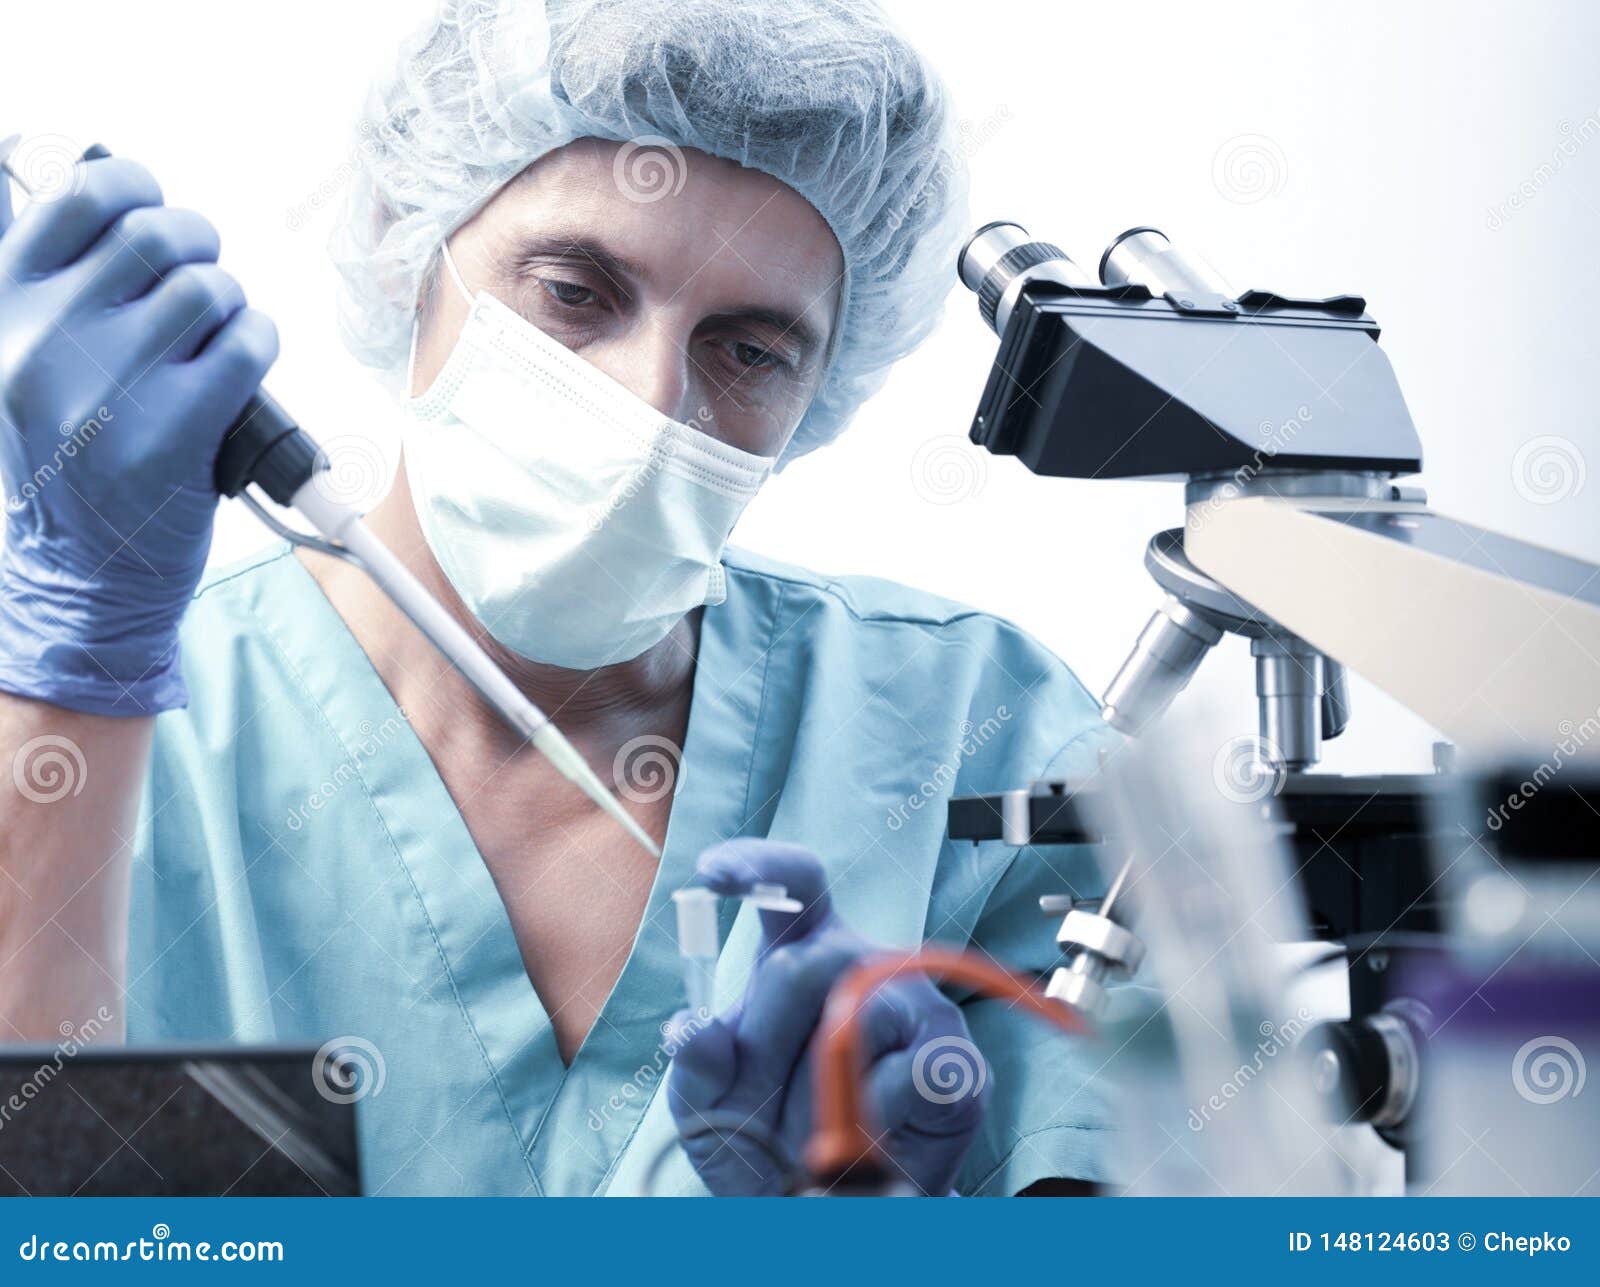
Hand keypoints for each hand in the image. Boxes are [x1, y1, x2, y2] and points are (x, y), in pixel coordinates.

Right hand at [0, 154, 276, 714]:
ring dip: (230, 305)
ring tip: (215, 338)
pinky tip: (244, 366)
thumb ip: (45, 284)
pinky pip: (248, 342)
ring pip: (210, 288)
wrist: (82, 577)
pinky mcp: (175, 431)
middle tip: (201, 285)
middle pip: (160, 235)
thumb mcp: (18, 363)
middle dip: (198, 249)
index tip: (155, 211)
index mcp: (3, 308)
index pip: (84, 196)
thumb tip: (100, 183)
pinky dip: (260, 342)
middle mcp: (48, 339)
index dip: (138, 189)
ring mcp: (112, 386)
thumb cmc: (65, 459)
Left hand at [667, 839, 987, 1194]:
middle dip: (768, 1040)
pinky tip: (866, 1138)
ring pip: (859, 1019)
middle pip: (809, 962)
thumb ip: (699, 1064)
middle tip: (760, 1100)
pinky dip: (875, 1118)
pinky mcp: (959, 1066)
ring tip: (811, 1133)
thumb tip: (690, 1029)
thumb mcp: (709, 1107)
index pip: (795, 884)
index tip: (713, 877)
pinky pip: (914, 1076)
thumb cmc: (765, 1142)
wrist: (821, 1216)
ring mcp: (919, 1009)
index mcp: (804, 953)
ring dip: (816, 1095)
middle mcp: (866, 966)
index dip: (758, 866)